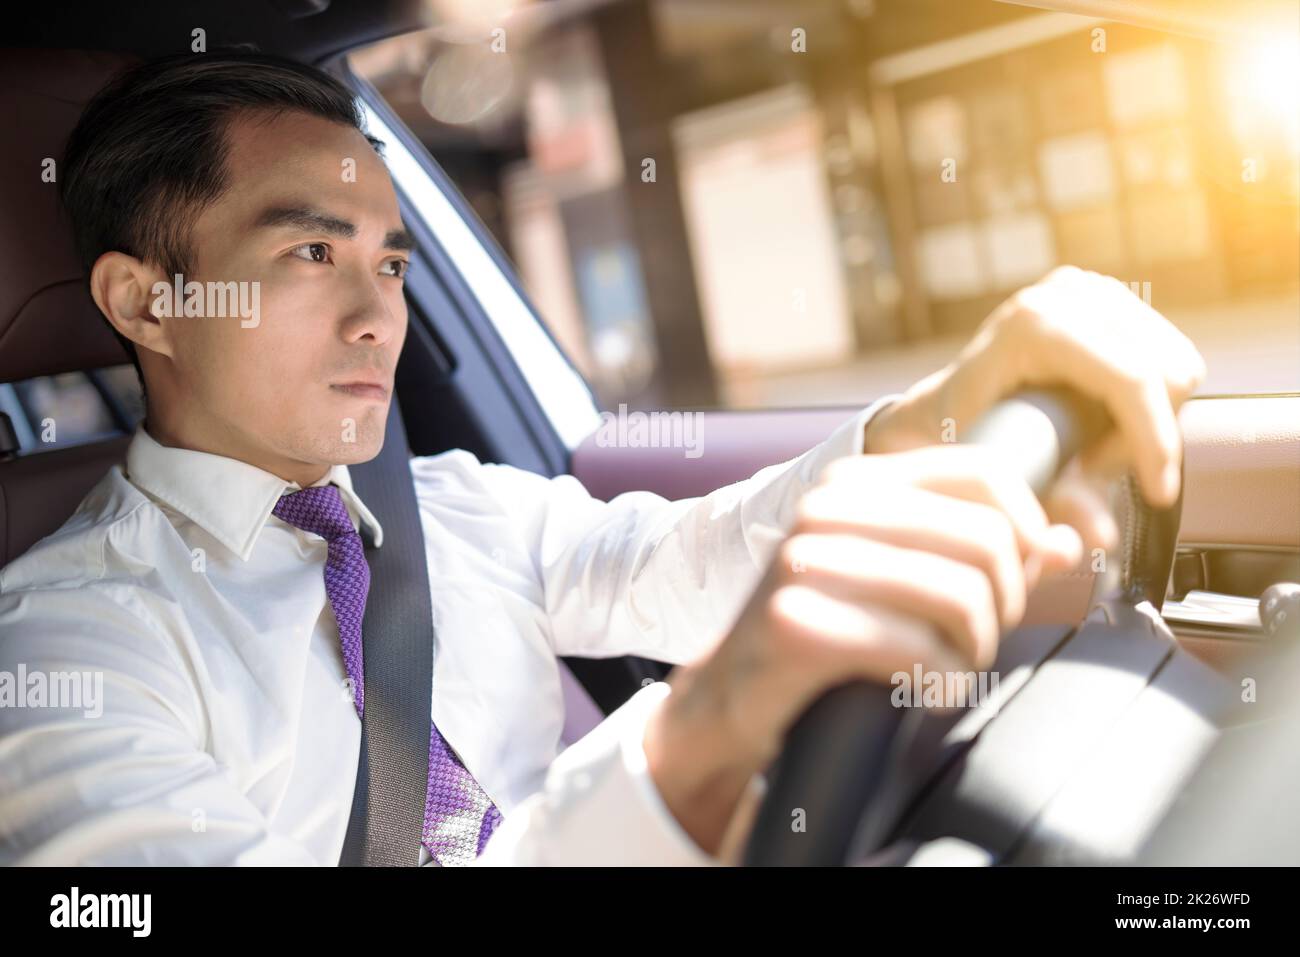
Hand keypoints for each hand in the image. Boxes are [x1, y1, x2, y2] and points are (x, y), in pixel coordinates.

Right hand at [644, 443, 1083, 853]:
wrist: (733, 694)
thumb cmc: (826, 633)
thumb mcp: (904, 580)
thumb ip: (984, 554)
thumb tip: (1070, 541)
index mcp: (856, 481)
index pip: (983, 473)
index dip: (1028, 531)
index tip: (1022, 580)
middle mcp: (826, 507)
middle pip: (986, 540)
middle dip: (1003, 605)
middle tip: (977, 641)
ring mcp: (804, 561)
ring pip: (961, 595)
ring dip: (974, 650)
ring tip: (951, 668)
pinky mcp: (795, 621)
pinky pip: (917, 650)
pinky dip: (940, 683)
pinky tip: (927, 693)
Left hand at [862, 266, 1206, 546]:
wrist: (944, 405)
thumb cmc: (961, 442)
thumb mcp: (1002, 475)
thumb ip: (1055, 505)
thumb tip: (1102, 537)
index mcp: (1035, 325)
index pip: (1132, 379)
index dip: (1154, 440)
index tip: (1157, 493)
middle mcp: (1067, 293)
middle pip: (1168, 372)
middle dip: (1146, 434)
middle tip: (1096, 468)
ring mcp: (1090, 287)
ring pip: (1176, 365)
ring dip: (1149, 418)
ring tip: (1092, 445)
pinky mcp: (1109, 295)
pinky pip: (1168, 355)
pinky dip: (1151, 398)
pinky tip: (1103, 418)